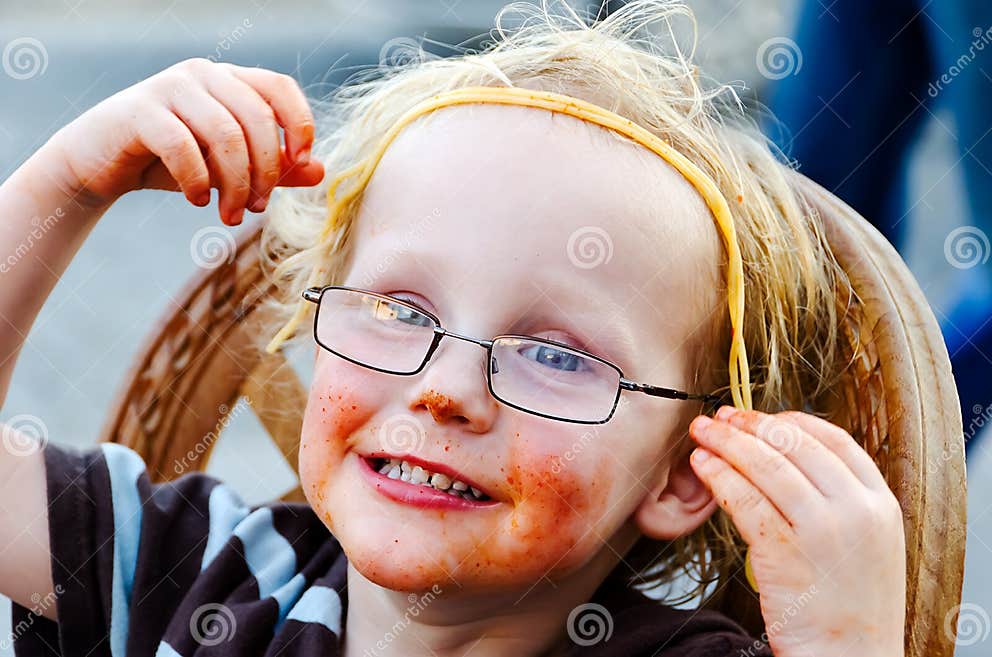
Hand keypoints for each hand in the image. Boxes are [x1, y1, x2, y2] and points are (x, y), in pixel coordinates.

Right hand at [47, 57, 324, 224]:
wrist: (101, 163)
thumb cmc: (173, 161)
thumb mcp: (230, 167)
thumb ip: (275, 168)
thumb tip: (321, 171)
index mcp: (231, 80)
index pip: (280, 87)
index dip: (300, 124)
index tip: (302, 164)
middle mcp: (204, 74)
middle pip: (257, 118)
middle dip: (266, 171)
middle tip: (256, 209)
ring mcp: (170, 87)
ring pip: (225, 134)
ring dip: (235, 184)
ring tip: (230, 214)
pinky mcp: (139, 111)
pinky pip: (182, 146)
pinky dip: (197, 180)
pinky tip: (198, 200)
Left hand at [688, 407, 905, 656]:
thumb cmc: (850, 606)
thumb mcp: (869, 543)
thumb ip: (843, 500)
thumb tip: (792, 458)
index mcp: (880, 503)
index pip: (834, 440)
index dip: (791, 422)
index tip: (762, 417)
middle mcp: (856, 510)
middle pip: (794, 446)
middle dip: (750, 425)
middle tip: (722, 417)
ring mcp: (822, 531)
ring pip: (765, 466)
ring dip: (727, 442)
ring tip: (703, 434)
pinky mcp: (785, 553)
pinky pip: (744, 499)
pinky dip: (719, 476)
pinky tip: (703, 466)